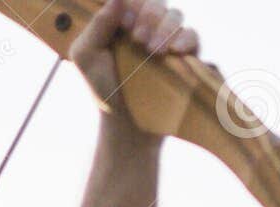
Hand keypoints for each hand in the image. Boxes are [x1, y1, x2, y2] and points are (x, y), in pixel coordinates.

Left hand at [71, 0, 200, 125]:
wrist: (126, 121)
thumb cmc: (103, 87)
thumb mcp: (86, 57)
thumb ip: (96, 26)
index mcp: (122, 18)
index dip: (132, 5)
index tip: (124, 25)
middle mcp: (146, 23)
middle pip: (156, 2)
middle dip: (148, 17)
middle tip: (138, 40)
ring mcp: (167, 37)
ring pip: (175, 16)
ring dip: (165, 28)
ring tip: (153, 51)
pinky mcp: (185, 54)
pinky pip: (192, 36)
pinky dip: (185, 39)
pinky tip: (175, 51)